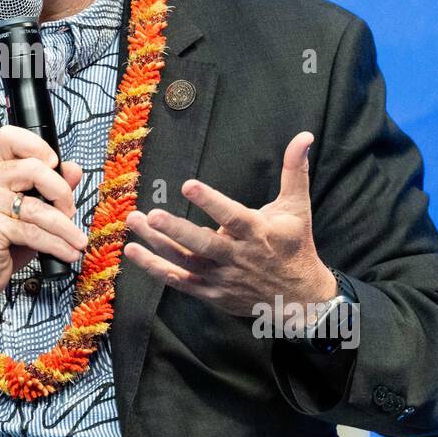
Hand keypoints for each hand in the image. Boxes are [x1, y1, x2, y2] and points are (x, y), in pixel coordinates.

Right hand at [0, 125, 87, 329]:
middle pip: (33, 168)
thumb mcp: (27, 214)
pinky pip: (33, 232)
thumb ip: (49, 190)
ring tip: (78, 241)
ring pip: (37, 207)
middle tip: (70, 212)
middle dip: (62, 193)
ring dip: (65, 228)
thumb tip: (74, 169)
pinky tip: (68, 253)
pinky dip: (57, 245)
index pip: (10, 137)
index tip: (55, 165)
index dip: (37, 145)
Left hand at [123, 131, 336, 315]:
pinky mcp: (212, 293)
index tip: (187, 185)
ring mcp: (223, 278)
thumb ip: (295, 171)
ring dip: (157, 246)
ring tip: (133, 225)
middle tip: (152, 215)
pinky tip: (136, 253)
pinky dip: (158, 270)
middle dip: (176, 231)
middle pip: (203, 244)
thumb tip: (304, 136)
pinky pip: (181, 283)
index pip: (232, 217)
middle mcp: (238, 257)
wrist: (299, 300)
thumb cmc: (295, 246)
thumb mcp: (297, 208)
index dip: (211, 202)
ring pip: (185, 262)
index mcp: (258, 233)